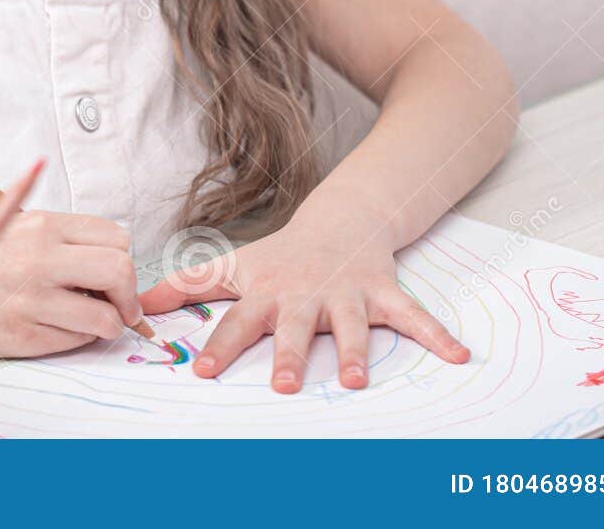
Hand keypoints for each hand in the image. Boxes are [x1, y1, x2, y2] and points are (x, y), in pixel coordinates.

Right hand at [0, 209, 143, 358]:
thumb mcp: (28, 230)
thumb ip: (72, 238)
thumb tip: (123, 258)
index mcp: (42, 226)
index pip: (115, 238)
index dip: (123, 259)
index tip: (117, 276)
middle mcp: (36, 259)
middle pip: (118, 270)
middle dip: (129, 295)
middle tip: (124, 306)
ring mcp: (30, 300)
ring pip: (105, 317)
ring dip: (110, 324)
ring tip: (95, 320)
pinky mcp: (24, 335)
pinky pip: (78, 341)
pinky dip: (81, 337)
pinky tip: (63, 326)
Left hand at [136, 204, 469, 393]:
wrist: (341, 218)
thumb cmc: (281, 254)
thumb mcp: (235, 265)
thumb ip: (190, 285)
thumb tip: (144, 302)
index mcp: (267, 291)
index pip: (237, 321)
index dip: (220, 346)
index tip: (202, 372)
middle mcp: (305, 294)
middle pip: (294, 327)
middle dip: (289, 354)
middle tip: (284, 384)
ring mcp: (346, 293)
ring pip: (351, 326)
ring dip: (354, 352)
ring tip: (353, 382)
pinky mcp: (382, 292)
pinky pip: (412, 316)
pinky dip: (436, 334)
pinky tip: (459, 355)